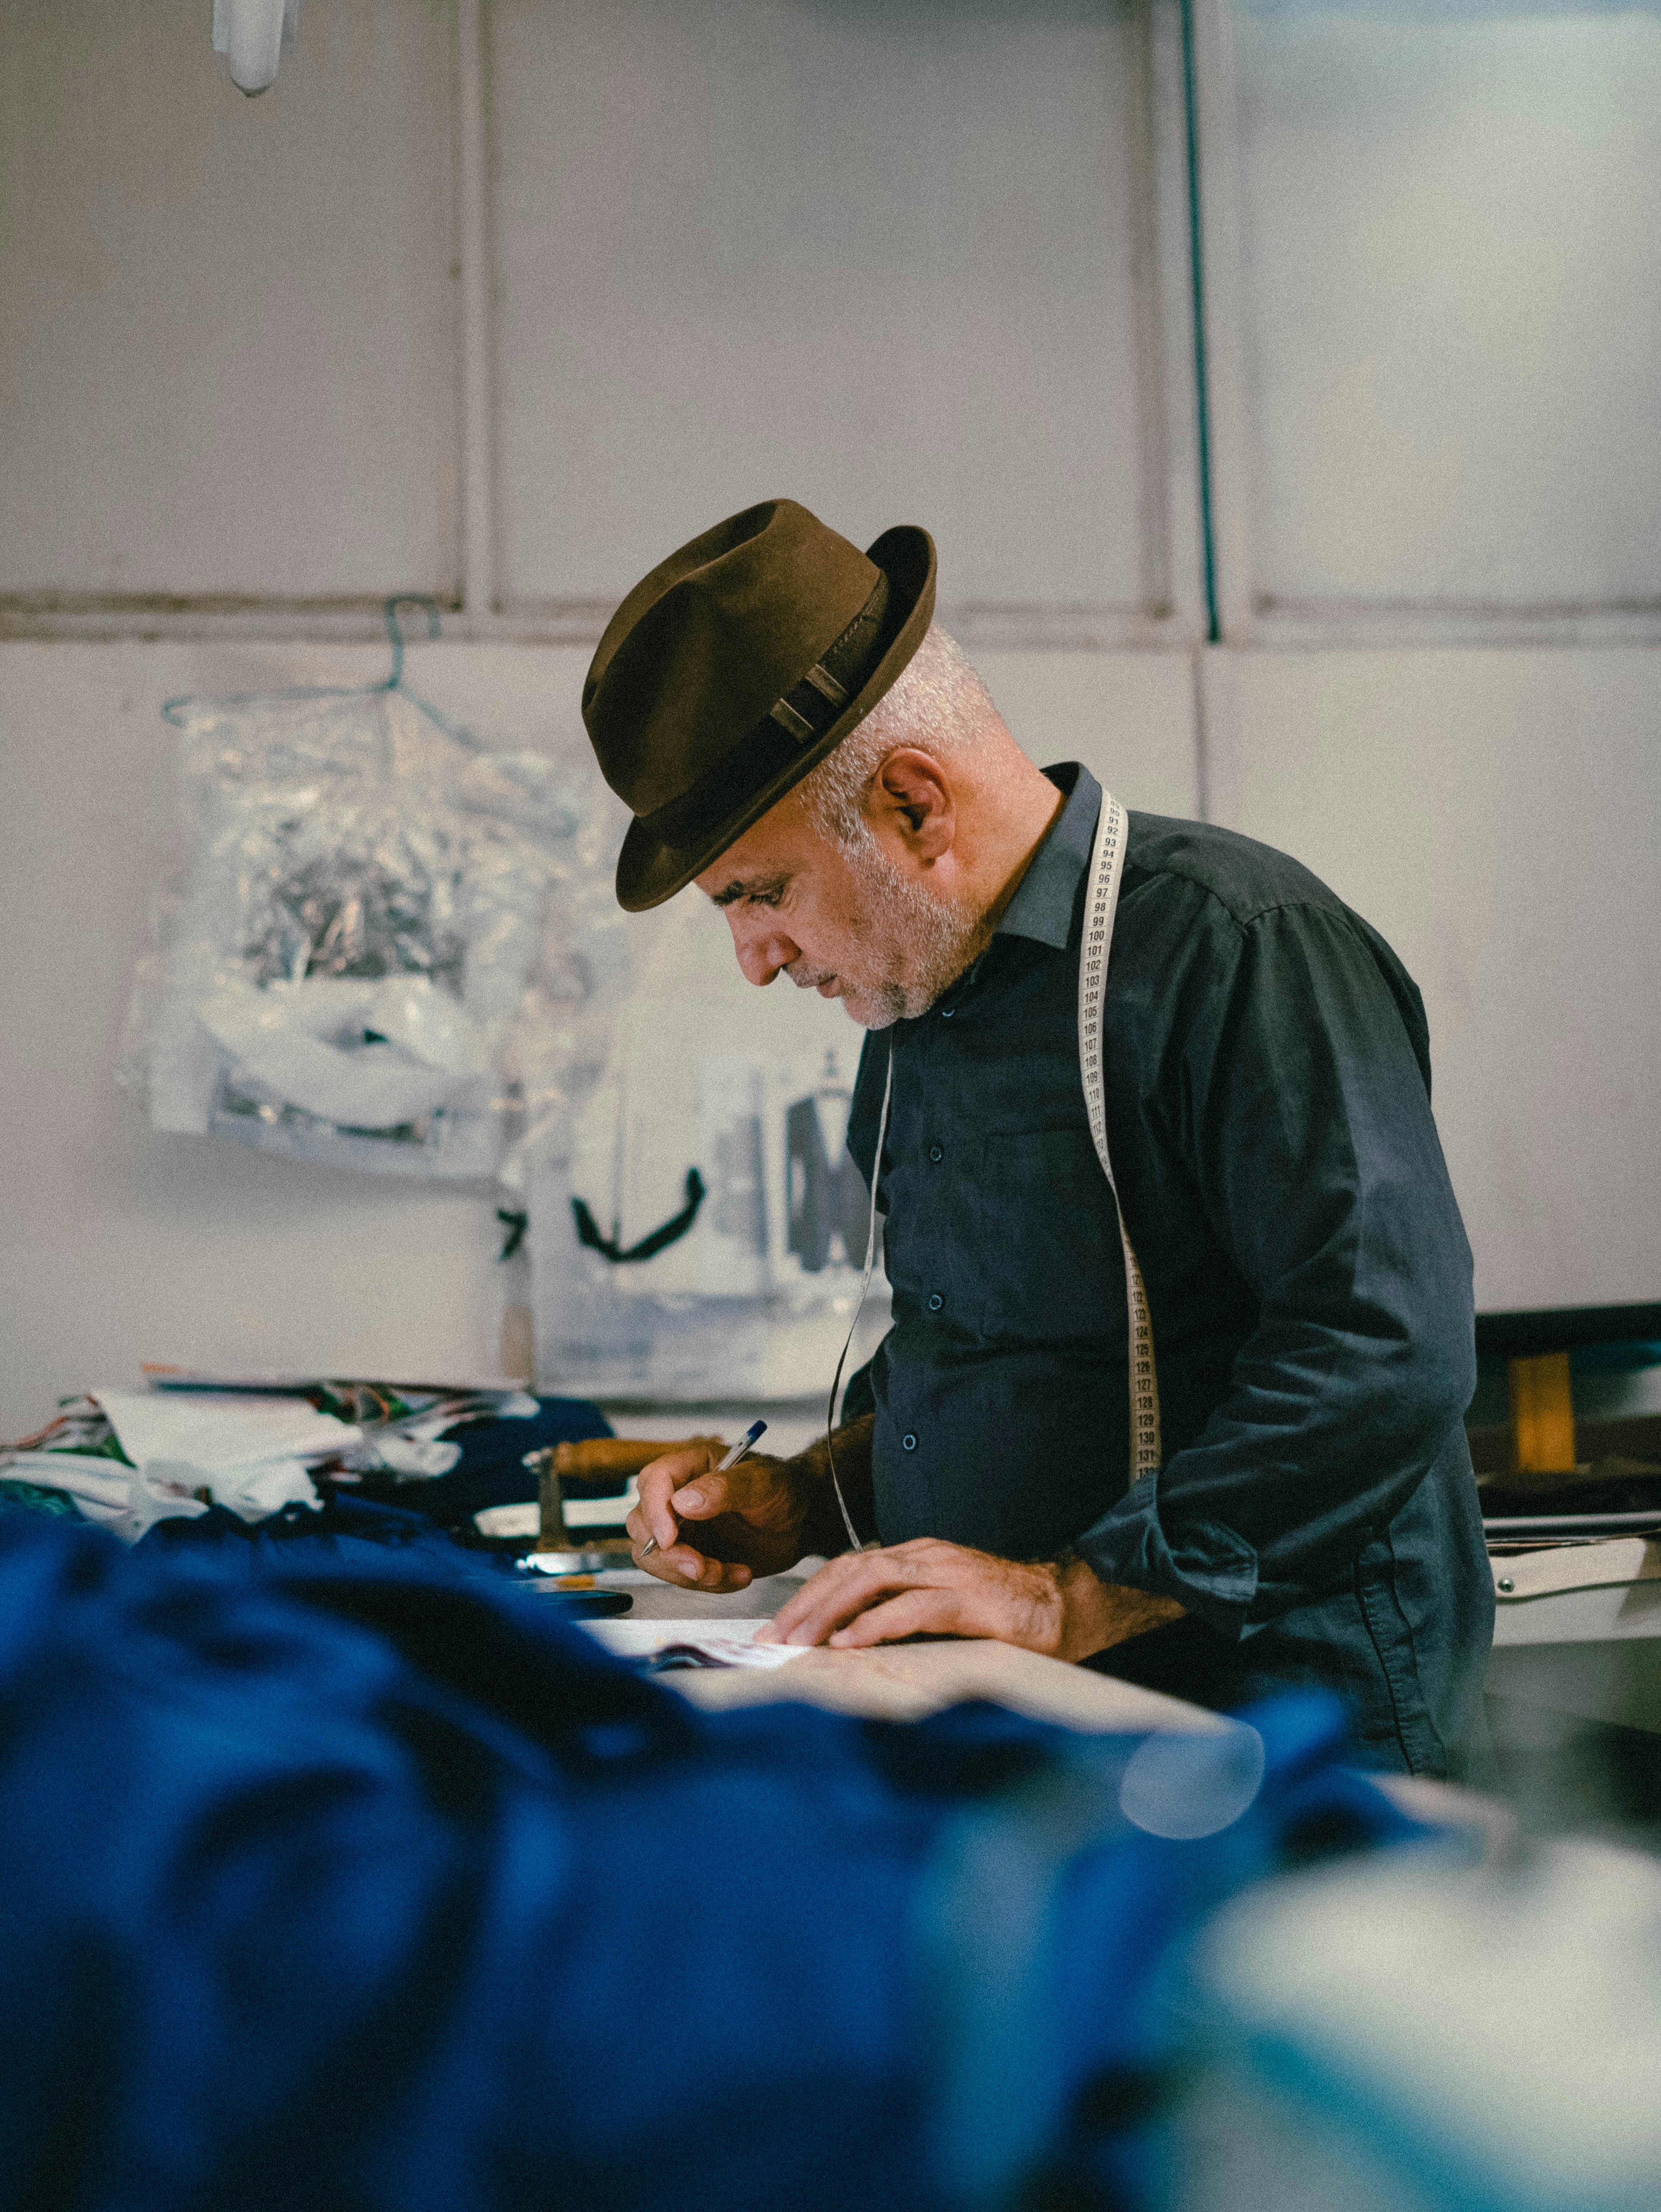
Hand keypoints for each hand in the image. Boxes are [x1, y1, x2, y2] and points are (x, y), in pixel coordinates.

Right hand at [625, 1441, 811, 1592]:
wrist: (803, 1522)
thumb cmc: (785, 1490)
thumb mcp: (763, 1483)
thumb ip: (725, 1488)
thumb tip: (683, 1502)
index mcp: (693, 1465)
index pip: (654, 1481)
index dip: (655, 1511)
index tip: (671, 1539)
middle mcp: (679, 1496)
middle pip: (642, 1523)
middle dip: (669, 1554)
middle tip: (702, 1568)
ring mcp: (683, 1528)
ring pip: (657, 1557)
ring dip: (690, 1574)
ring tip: (729, 1573)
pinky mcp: (693, 1554)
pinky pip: (682, 1577)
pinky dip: (709, 1584)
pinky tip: (740, 1574)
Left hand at [754, 1541, 1183, 1660]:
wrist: (1068, 1604)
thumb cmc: (1004, 1616)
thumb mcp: (941, 1614)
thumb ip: (901, 1620)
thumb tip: (847, 1649)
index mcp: (916, 1558)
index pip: (848, 1568)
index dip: (808, 1595)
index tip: (775, 1629)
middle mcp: (925, 1557)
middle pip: (849, 1570)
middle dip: (805, 1603)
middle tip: (771, 1639)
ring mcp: (948, 1573)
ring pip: (872, 1580)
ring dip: (829, 1611)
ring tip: (798, 1640)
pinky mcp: (971, 1599)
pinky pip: (915, 1607)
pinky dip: (877, 1623)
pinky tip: (850, 1642)